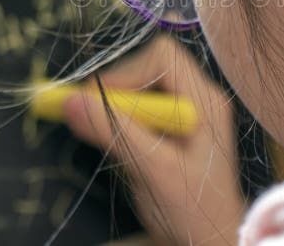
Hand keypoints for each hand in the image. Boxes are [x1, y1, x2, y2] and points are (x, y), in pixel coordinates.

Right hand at [63, 34, 244, 245]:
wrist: (212, 242)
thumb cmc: (193, 211)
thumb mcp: (152, 171)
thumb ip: (114, 132)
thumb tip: (70, 101)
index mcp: (205, 100)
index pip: (162, 57)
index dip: (126, 72)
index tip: (97, 101)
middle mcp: (199, 98)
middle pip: (151, 67)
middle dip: (119, 88)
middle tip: (92, 117)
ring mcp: (189, 111)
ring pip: (143, 86)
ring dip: (119, 106)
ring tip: (107, 134)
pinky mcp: (175, 127)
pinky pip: (143, 106)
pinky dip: (123, 119)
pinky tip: (120, 142)